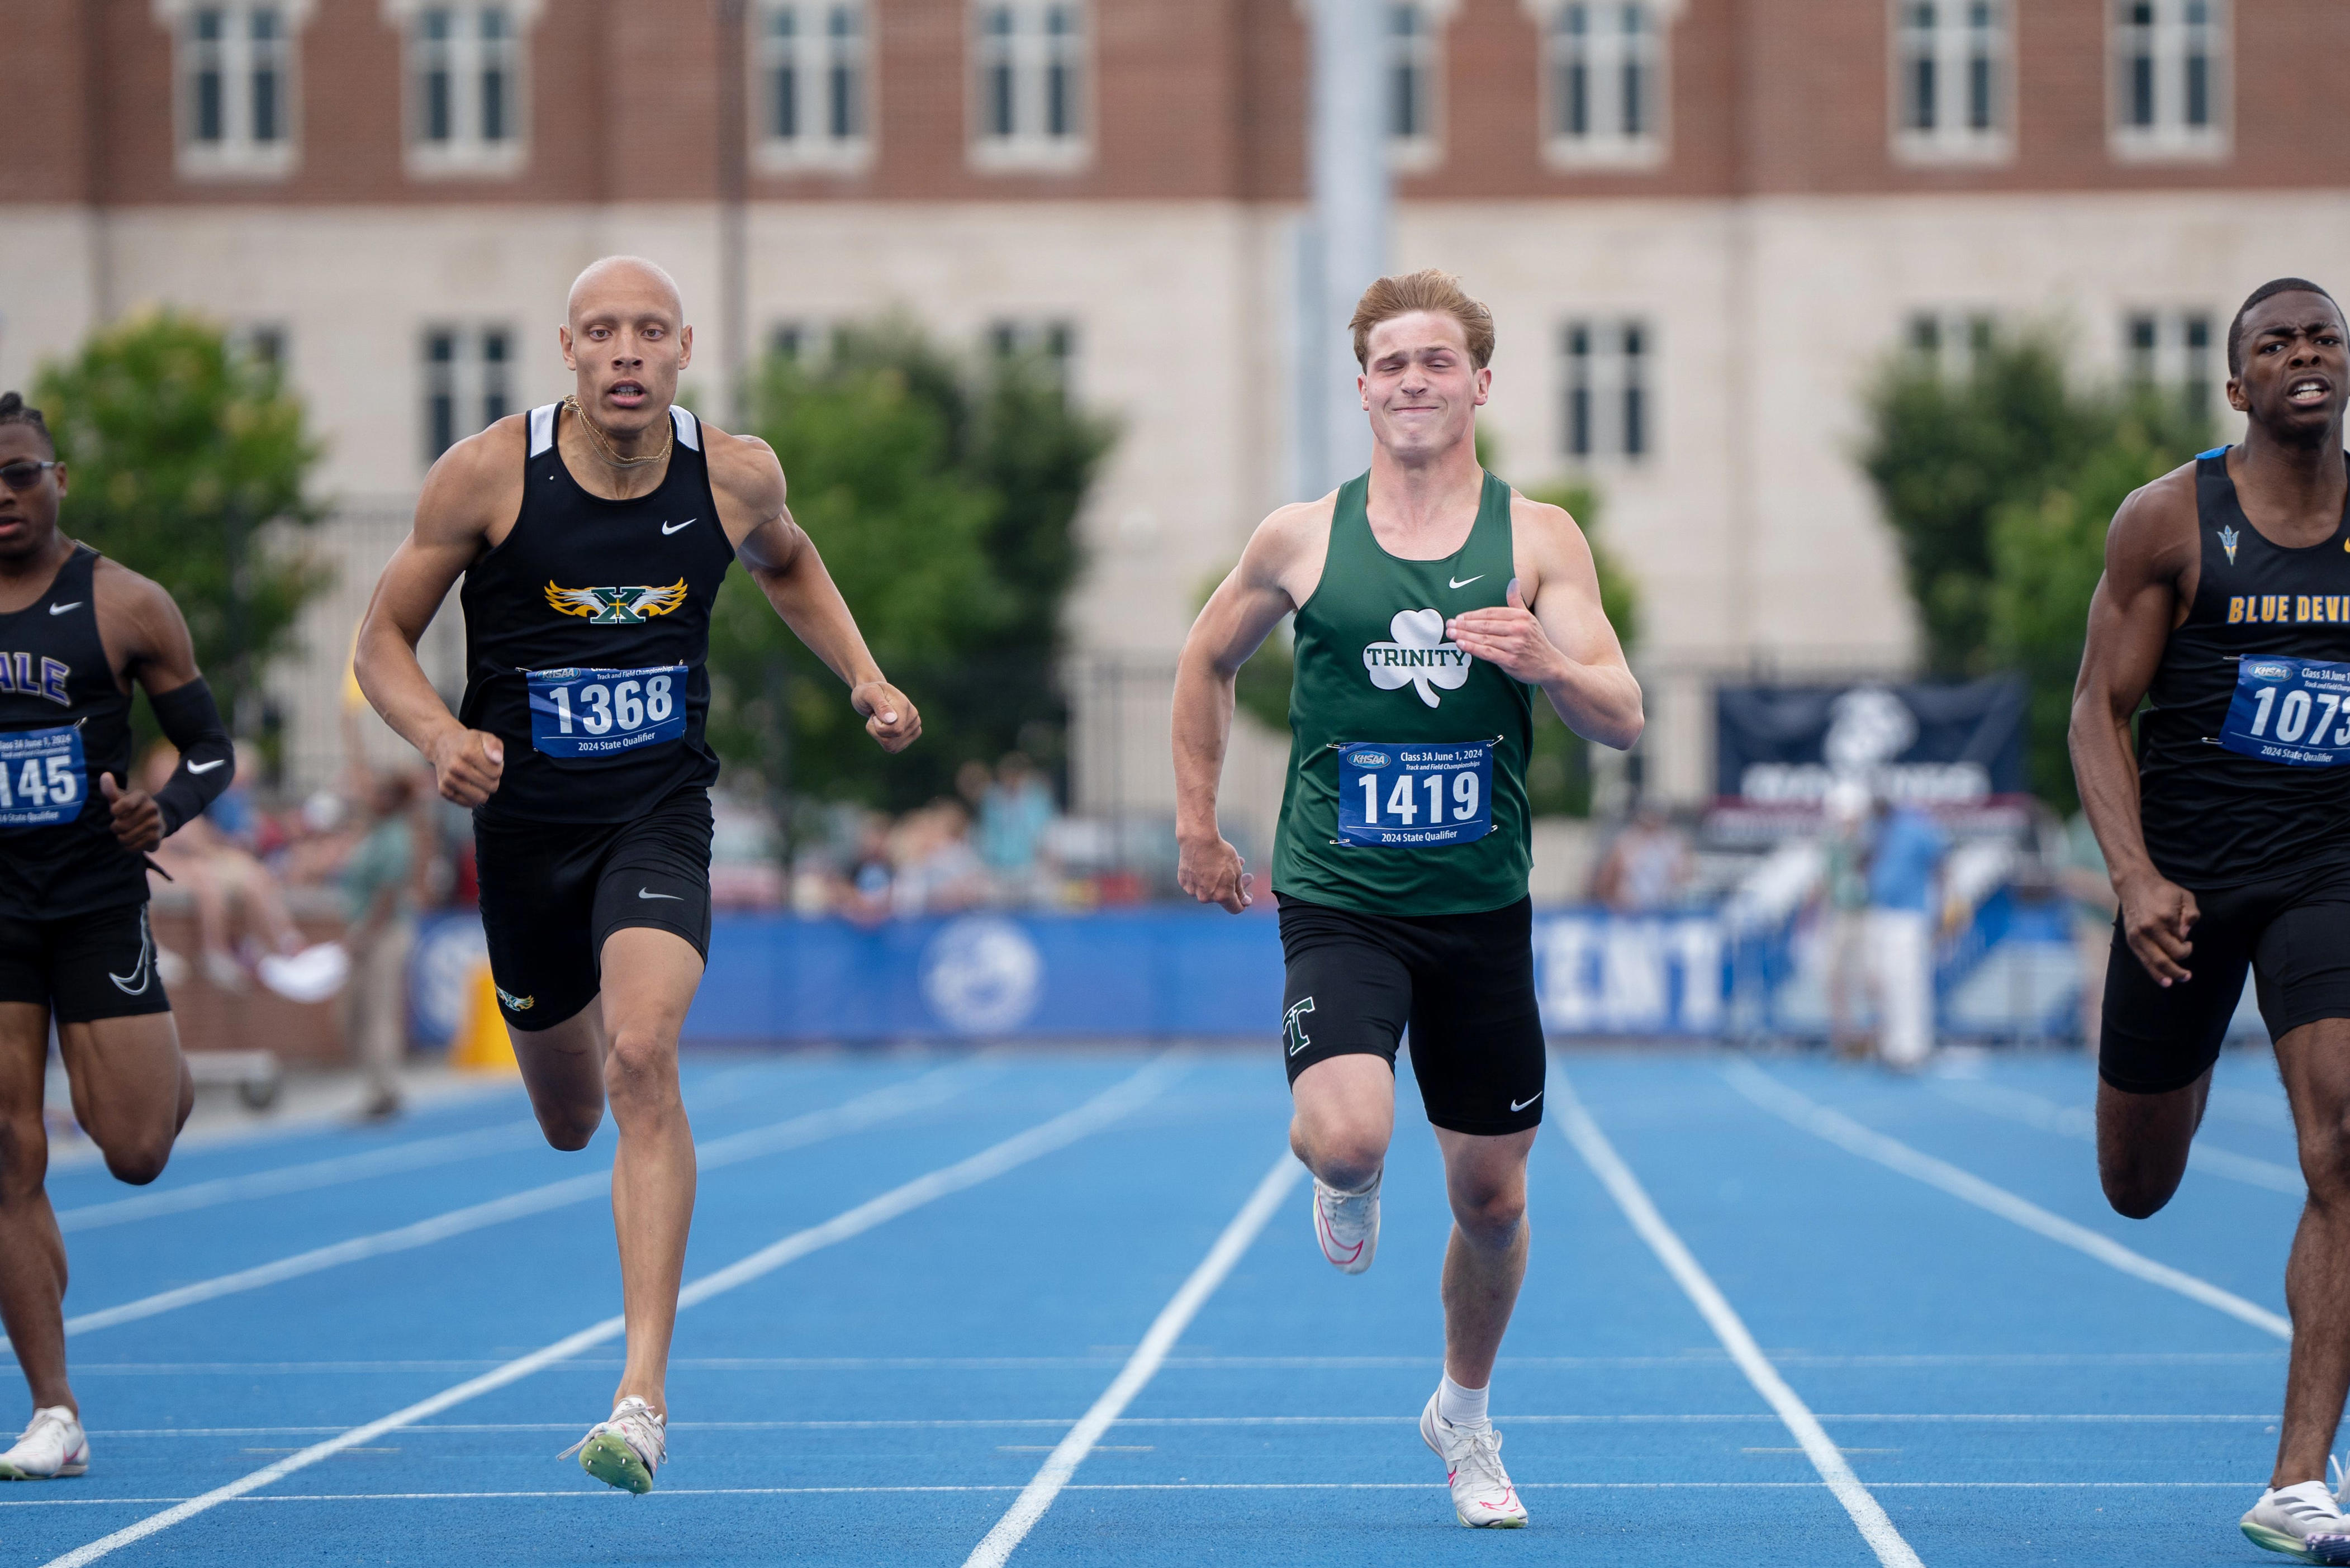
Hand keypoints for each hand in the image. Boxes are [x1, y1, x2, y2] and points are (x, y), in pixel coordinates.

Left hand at [101, 774, 162, 853]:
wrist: (157, 819)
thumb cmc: (132, 808)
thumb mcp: (121, 798)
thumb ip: (110, 789)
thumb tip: (105, 775)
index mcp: (142, 796)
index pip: (118, 808)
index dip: (114, 812)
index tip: (118, 811)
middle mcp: (152, 808)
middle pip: (120, 826)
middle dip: (116, 828)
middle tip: (122, 824)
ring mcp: (156, 824)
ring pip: (125, 838)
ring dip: (122, 838)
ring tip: (128, 832)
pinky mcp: (157, 838)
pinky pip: (133, 847)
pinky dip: (129, 846)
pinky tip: (135, 840)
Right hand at [427, 727, 504, 807]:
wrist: (441, 745)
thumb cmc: (468, 743)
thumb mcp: (484, 737)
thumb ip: (494, 745)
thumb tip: (497, 759)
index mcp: (468, 752)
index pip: (496, 773)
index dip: (498, 768)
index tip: (492, 762)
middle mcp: (455, 766)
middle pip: (491, 786)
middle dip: (493, 780)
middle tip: (486, 771)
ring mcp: (448, 779)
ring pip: (480, 798)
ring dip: (484, 790)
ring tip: (479, 779)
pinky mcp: (444, 790)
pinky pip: (468, 803)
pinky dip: (473, 797)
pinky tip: (470, 786)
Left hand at [852, 680, 921, 753]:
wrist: (872, 695)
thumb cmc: (867, 693)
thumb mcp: (868, 694)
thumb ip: (880, 705)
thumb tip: (892, 720)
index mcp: (905, 705)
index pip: (896, 730)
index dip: (878, 726)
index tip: (874, 713)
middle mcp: (914, 717)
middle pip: (891, 740)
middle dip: (876, 731)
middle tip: (875, 716)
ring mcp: (914, 728)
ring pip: (891, 746)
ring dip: (878, 736)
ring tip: (879, 721)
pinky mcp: (909, 737)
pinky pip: (893, 748)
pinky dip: (882, 741)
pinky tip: (883, 728)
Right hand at [1178, 833, 1252, 913]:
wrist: (1198, 839)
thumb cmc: (1220, 854)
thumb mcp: (1236, 871)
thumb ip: (1240, 889)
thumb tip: (1245, 902)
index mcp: (1222, 896)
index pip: (1235, 908)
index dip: (1243, 903)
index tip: (1247, 895)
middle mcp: (1206, 897)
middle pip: (1222, 897)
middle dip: (1234, 887)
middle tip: (1245, 875)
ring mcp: (1193, 891)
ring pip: (1209, 890)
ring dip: (1219, 880)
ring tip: (1228, 864)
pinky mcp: (1184, 882)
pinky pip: (1196, 884)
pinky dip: (1203, 877)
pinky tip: (1208, 864)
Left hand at [1447, 580, 1562, 684]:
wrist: (1551, 665)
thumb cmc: (1535, 641)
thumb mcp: (1528, 618)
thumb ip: (1516, 601)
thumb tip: (1514, 581)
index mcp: (1521, 617)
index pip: (1491, 613)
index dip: (1473, 615)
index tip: (1459, 617)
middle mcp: (1519, 629)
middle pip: (1485, 625)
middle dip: (1464, 625)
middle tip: (1449, 624)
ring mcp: (1515, 645)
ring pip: (1484, 638)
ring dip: (1464, 636)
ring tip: (1451, 634)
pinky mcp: (1511, 661)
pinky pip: (1487, 653)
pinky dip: (1473, 648)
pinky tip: (1461, 644)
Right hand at [2117, 871, 2197, 986]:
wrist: (2134, 883)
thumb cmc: (2162, 890)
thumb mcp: (2184, 896)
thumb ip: (2191, 915)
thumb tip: (2186, 936)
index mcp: (2164, 918)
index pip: (2179, 945)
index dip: (2187, 948)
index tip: (2189, 943)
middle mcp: (2149, 929)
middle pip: (2167, 958)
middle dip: (2179, 970)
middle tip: (2188, 975)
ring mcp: (2137, 935)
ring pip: (2153, 963)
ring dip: (2167, 975)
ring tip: (2177, 981)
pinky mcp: (2130, 938)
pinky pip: (2143, 960)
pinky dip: (2153, 972)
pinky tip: (2163, 981)